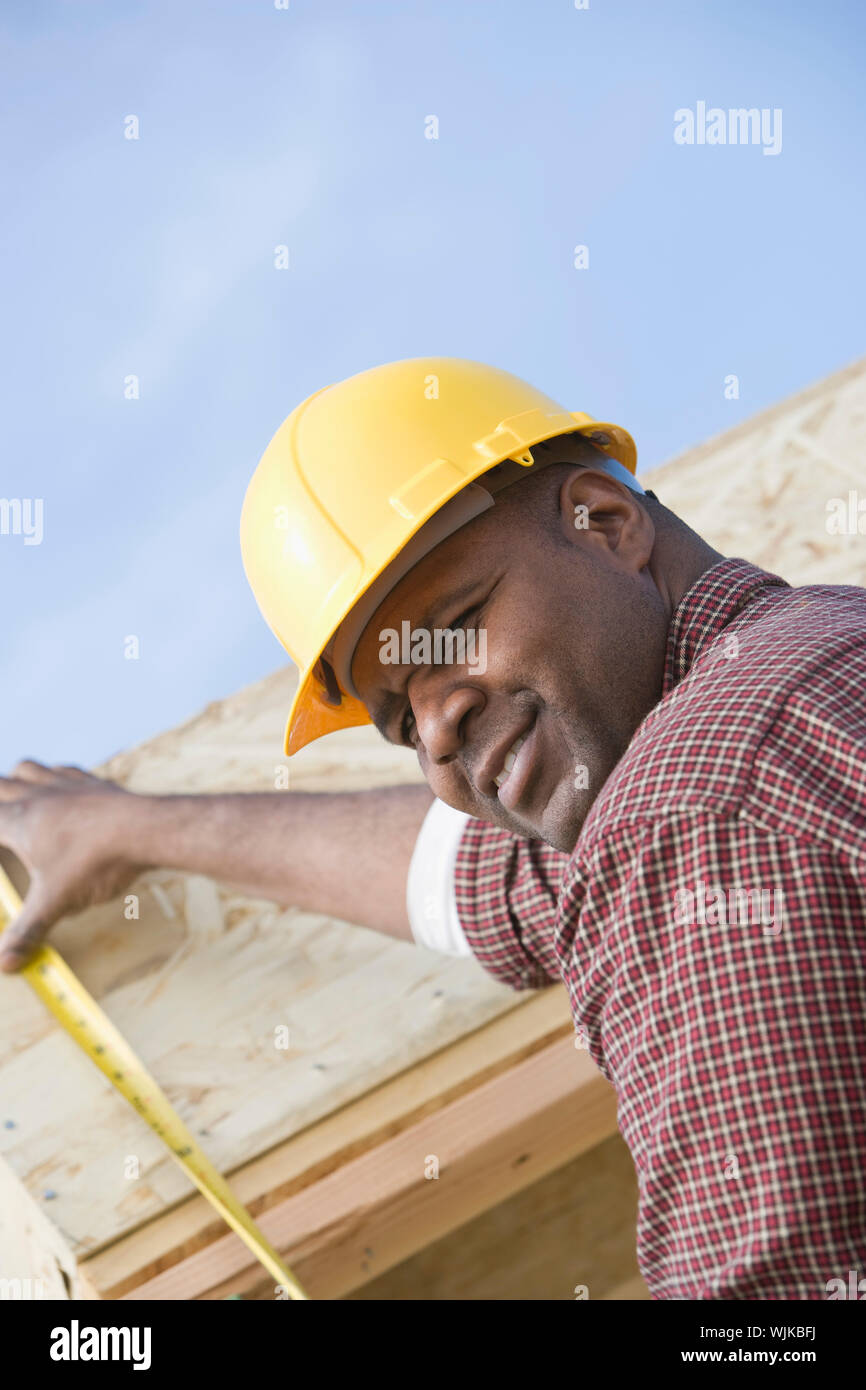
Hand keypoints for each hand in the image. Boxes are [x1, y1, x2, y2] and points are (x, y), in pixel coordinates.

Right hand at [0, 761, 146, 971]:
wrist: (144, 829)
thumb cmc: (97, 861)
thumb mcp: (57, 902)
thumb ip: (28, 931)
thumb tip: (6, 962)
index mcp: (20, 821)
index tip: (0, 854)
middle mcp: (38, 795)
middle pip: (0, 786)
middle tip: (1, 824)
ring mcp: (66, 783)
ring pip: (28, 768)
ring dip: (18, 781)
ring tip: (18, 800)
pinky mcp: (92, 782)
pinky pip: (64, 770)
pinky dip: (55, 777)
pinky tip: (62, 793)